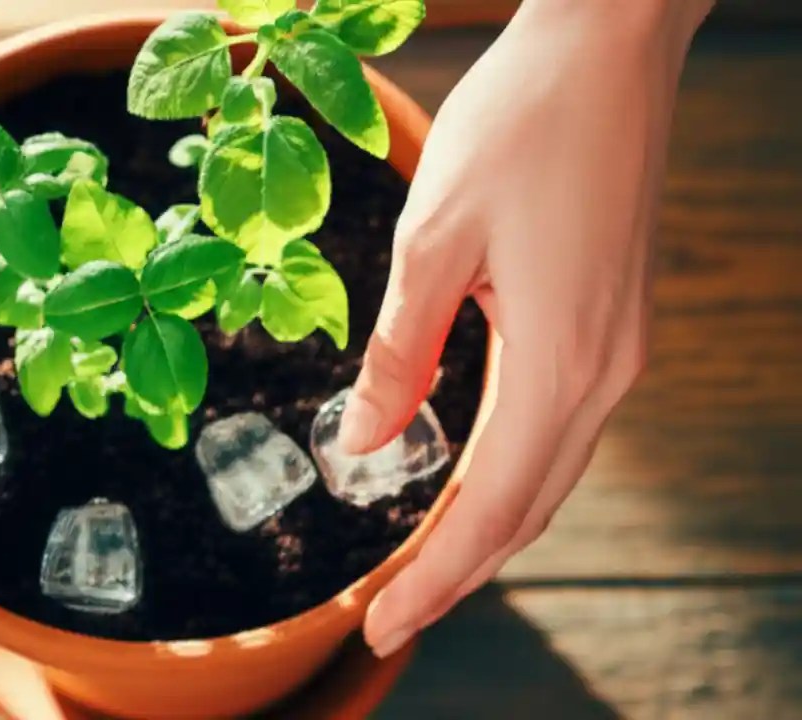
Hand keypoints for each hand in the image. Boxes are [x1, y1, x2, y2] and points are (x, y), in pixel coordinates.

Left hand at [338, 0, 712, 655]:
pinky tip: (472, 485)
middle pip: (528, 508)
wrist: (606, 49)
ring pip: (548, 475)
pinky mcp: (610, 322)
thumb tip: (360, 445)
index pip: (491, 505)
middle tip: (389, 619)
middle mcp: (605, 371)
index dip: (435, 575)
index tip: (381, 626)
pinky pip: (558, 430)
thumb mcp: (434, 243)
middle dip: (456, 571)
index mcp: (561, 360)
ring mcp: (618, 348)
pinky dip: (510, 477)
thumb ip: (399, 354)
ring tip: (422, 573)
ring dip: (485, 531)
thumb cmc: (517, 128)